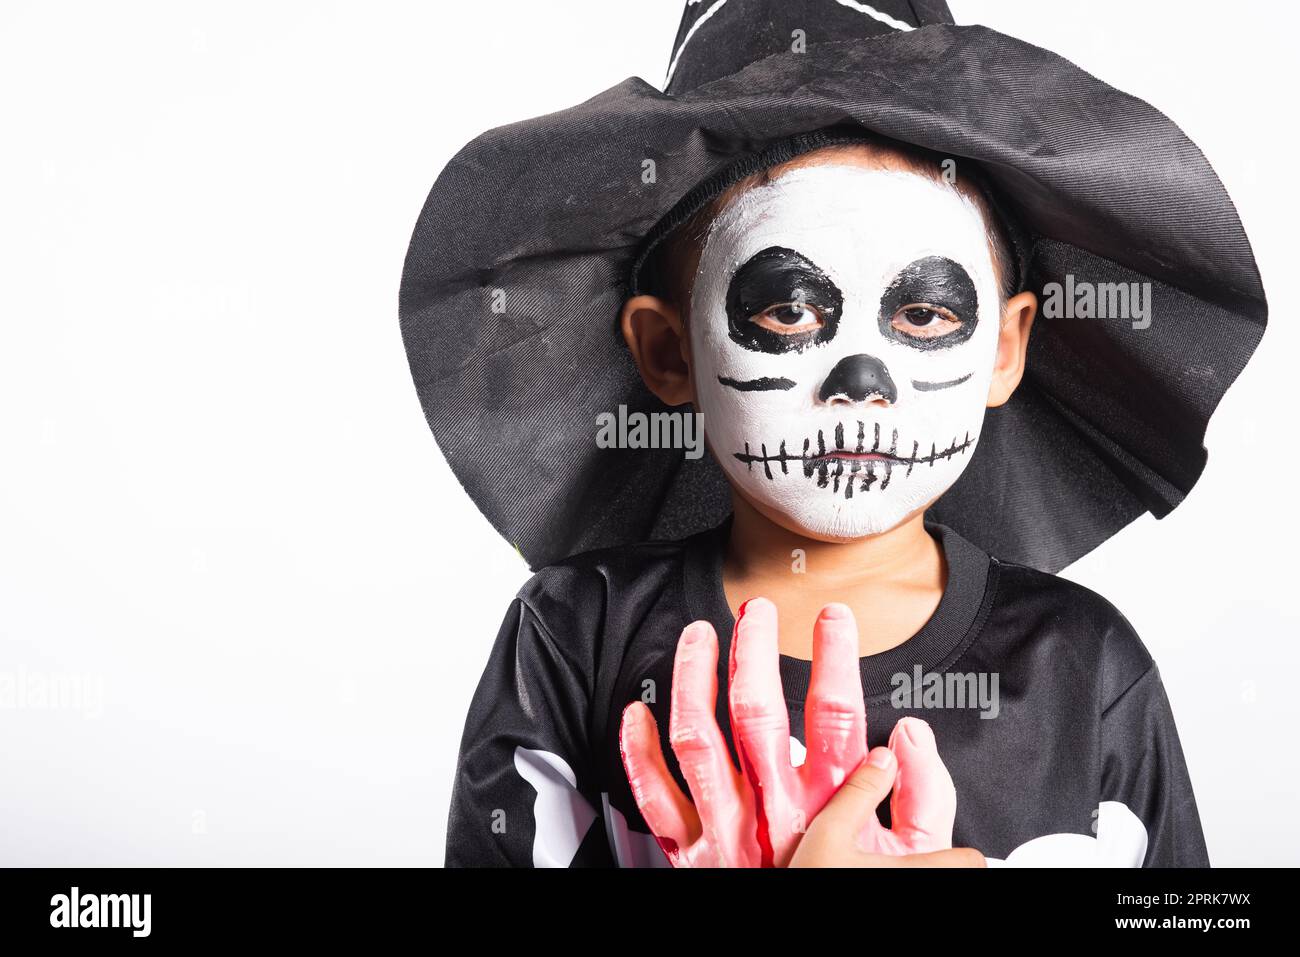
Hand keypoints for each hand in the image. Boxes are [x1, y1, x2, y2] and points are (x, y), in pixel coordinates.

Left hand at [619, 597, 957, 865]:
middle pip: (757, 713)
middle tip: (755, 613)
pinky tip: (637, 711)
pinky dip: (636, 751)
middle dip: (754, 651)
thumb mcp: (915, 855)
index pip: (835, 713)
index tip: (832, 617)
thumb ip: (924, 794)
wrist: (818, 936)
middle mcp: (774, 810)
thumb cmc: (855, 886)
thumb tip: (913, 734)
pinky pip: (652, 797)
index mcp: (831, 802)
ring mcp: (727, 830)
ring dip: (693, 679)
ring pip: (698, 739)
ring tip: (698, 636)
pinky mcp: (691, 852)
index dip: (834, 656)